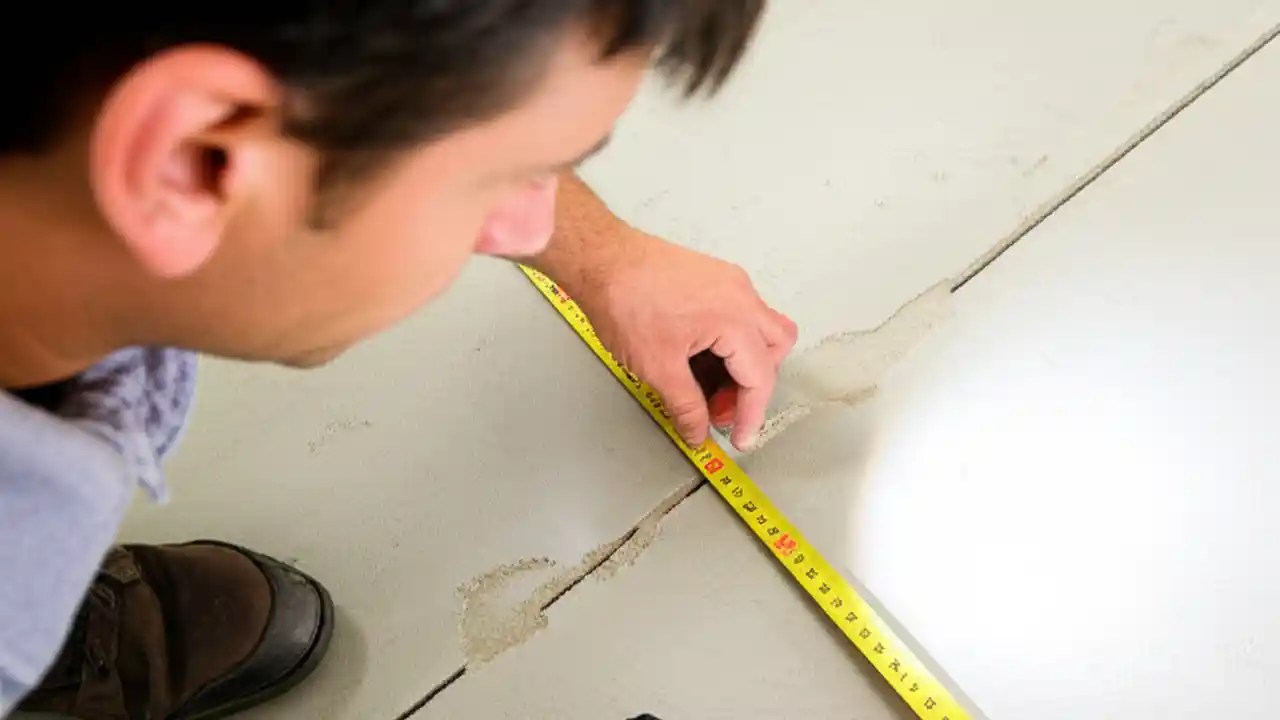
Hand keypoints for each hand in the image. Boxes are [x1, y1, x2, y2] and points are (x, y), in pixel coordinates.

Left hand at [574, 232, 797, 450]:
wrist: (600, 259)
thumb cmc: (625, 302)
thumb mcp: (657, 367)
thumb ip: (686, 405)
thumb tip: (698, 431)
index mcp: (735, 317)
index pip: (760, 376)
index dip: (751, 415)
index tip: (740, 439)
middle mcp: (741, 295)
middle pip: (774, 348)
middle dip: (753, 385)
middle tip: (720, 408)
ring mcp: (729, 282)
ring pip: (759, 330)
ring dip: (741, 364)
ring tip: (705, 386)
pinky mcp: (713, 278)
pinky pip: (738, 314)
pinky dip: (728, 343)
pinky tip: (697, 359)